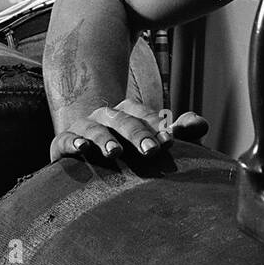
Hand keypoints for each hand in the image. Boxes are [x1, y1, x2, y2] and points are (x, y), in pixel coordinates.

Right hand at [50, 97, 207, 162]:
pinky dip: (71, 142)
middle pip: (124, 120)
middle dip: (138, 134)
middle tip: (152, 150)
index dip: (157, 126)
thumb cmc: (127, 148)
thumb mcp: (154, 139)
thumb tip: (201, 124)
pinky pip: (63, 140)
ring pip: (95, 129)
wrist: (84, 149)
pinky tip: (80, 148)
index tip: (170, 140)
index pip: (145, 115)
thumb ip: (179, 131)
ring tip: (115, 152)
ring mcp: (83, 128)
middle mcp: (106, 116)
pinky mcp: (62, 144)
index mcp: (129, 113)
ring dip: (105, 139)